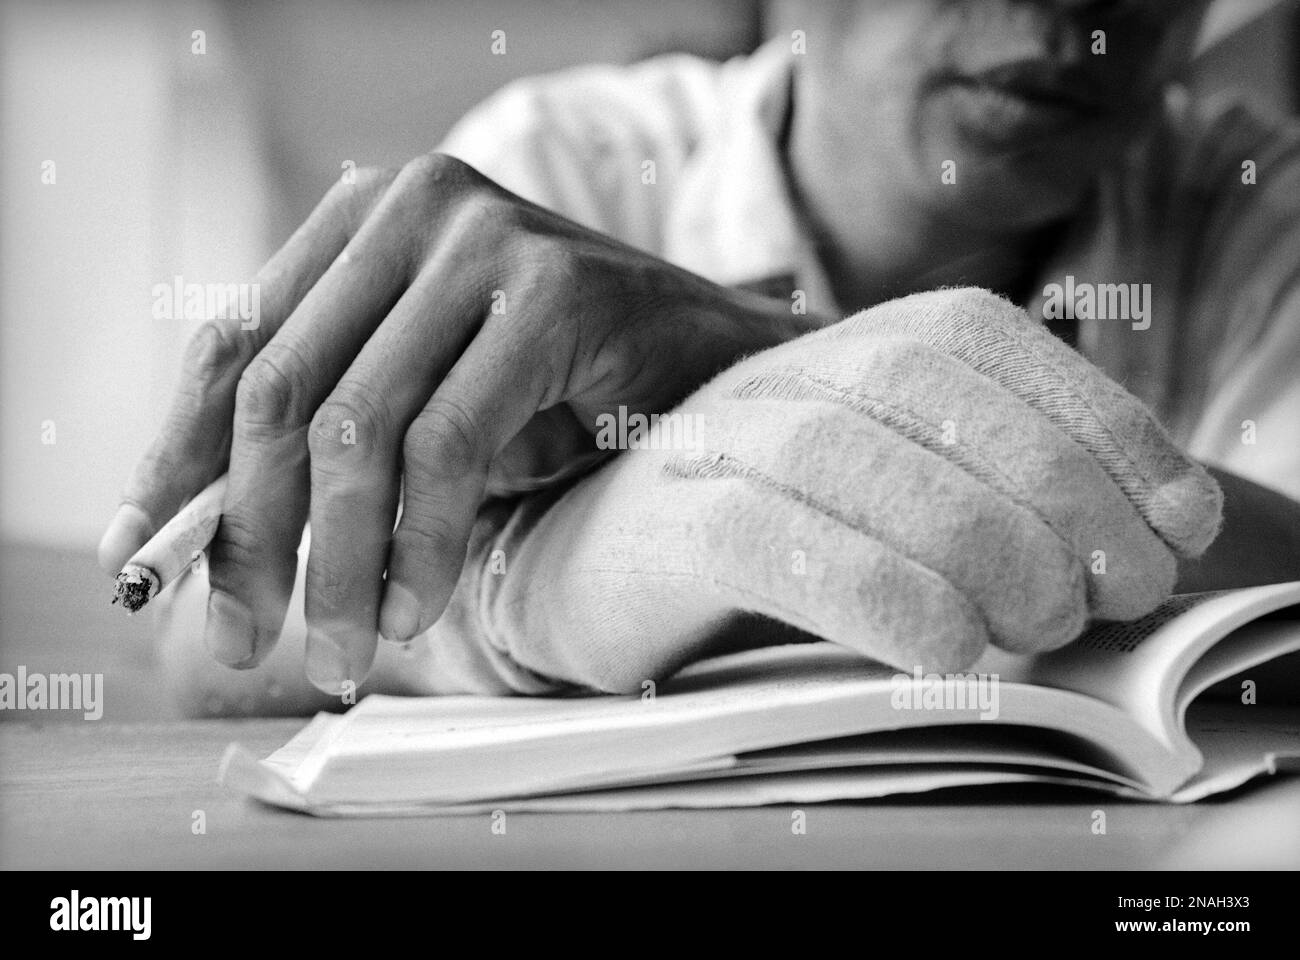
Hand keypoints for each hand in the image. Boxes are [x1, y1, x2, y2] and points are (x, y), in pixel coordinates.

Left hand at [98, 153, 809, 692]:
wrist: (718, 362)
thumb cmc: (566, 391)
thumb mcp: (426, 400)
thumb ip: (334, 438)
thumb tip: (222, 540)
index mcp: (365, 221)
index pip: (237, 343)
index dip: (177, 458)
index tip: (142, 557)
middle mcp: (415, 208)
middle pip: (281, 390)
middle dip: (250, 533)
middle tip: (243, 638)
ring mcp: (484, 239)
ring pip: (356, 426)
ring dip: (338, 561)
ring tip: (339, 650)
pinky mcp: (551, 291)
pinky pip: (448, 442)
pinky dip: (419, 542)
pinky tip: (412, 607)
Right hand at [398, 288, 1224, 692]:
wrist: (585, 568)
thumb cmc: (757, 544)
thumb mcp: (876, 497)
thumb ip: (977, 494)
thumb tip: (1121, 549)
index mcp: (831, 351)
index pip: (975, 336)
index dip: (1096, 416)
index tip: (1178, 517)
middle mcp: (770, 376)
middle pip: (925, 385)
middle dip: (1057, 487)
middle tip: (1119, 590)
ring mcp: (707, 446)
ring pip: (848, 452)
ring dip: (980, 542)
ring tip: (1045, 626)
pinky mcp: (661, 533)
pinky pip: (770, 541)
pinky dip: (880, 597)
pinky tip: (949, 655)